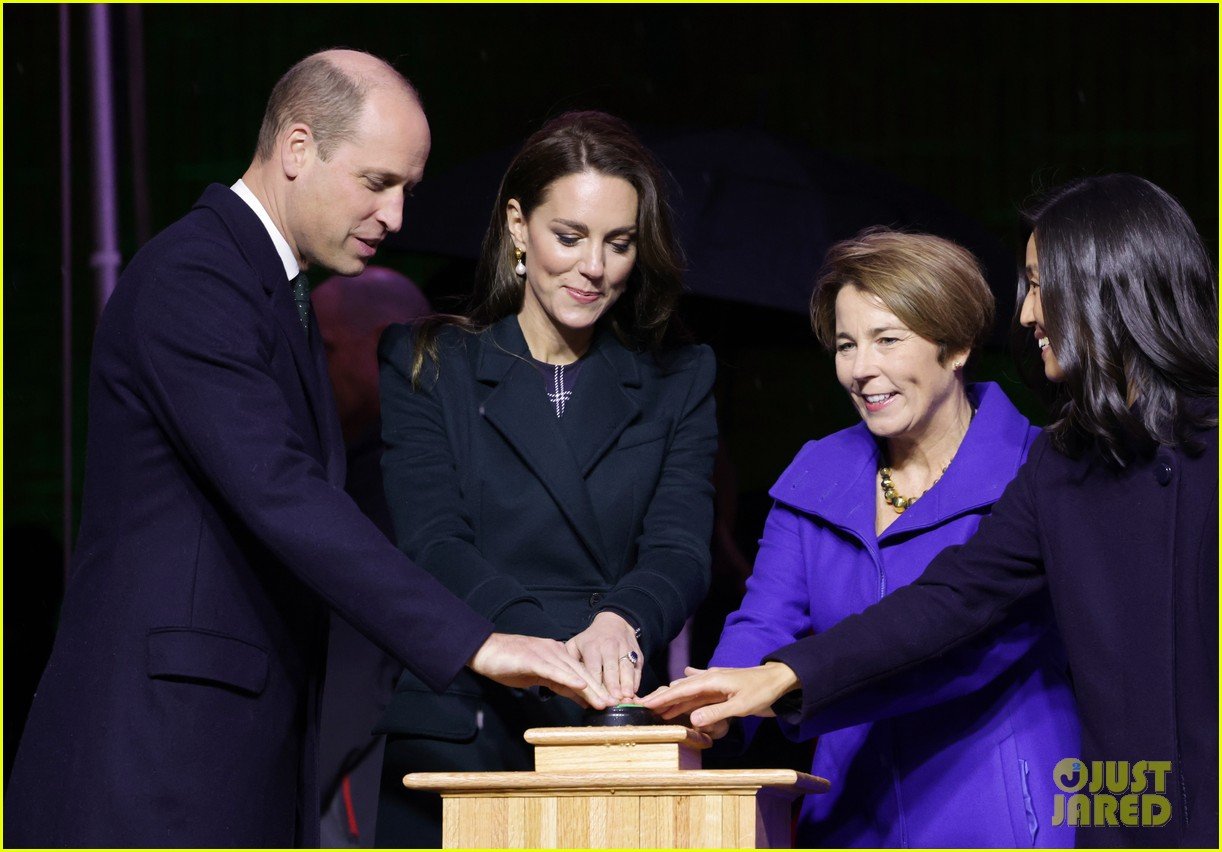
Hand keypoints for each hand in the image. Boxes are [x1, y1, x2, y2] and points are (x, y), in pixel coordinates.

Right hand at [468, 633, 610, 708]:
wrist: (484, 650)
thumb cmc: (509, 663)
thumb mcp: (539, 677)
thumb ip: (560, 685)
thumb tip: (581, 697)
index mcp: (557, 654)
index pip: (581, 673)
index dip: (597, 687)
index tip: (611, 700)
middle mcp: (555, 651)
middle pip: (582, 672)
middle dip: (600, 689)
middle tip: (615, 703)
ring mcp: (545, 653)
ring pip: (572, 672)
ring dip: (590, 688)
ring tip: (604, 701)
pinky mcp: (533, 659)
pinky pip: (554, 670)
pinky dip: (569, 679)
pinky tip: (581, 686)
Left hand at [565, 611, 642, 701]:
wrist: (614, 622)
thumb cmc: (591, 639)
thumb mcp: (575, 644)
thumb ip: (569, 660)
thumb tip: (564, 680)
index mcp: (592, 646)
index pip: (594, 668)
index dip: (596, 683)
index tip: (596, 696)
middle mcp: (609, 647)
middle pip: (611, 669)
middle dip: (613, 685)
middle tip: (614, 700)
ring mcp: (625, 649)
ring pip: (626, 668)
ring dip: (627, 683)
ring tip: (627, 696)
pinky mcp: (637, 653)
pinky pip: (637, 667)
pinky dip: (636, 680)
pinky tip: (634, 691)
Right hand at [639, 663, 798, 729]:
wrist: (779, 679)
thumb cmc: (762, 692)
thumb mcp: (741, 706)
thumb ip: (716, 713)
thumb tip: (691, 719)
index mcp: (711, 681)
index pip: (681, 690)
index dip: (662, 698)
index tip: (644, 704)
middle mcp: (709, 679)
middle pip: (680, 689)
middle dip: (662, 698)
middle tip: (643, 707)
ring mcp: (715, 681)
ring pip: (688, 689)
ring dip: (674, 698)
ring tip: (659, 706)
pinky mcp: (721, 686)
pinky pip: (700, 687)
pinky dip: (690, 686)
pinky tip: (684, 675)